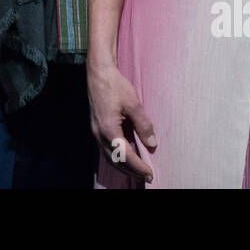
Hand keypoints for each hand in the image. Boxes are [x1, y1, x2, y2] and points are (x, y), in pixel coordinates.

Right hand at [87, 58, 156, 183]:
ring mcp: (96, 132)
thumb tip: (152, 145)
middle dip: (131, 171)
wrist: (98, 73)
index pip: (125, 156)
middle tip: (147, 176)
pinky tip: (128, 156)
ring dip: (124, 166)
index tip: (150, 173)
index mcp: (108, 130)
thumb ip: (143, 125)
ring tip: (138, 170)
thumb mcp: (133, 104)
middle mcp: (99, 135)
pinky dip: (118, 157)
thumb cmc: (115, 85)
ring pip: (109, 157)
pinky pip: (107, 149)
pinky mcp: (97, 128)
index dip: (138, 167)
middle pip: (115, 161)